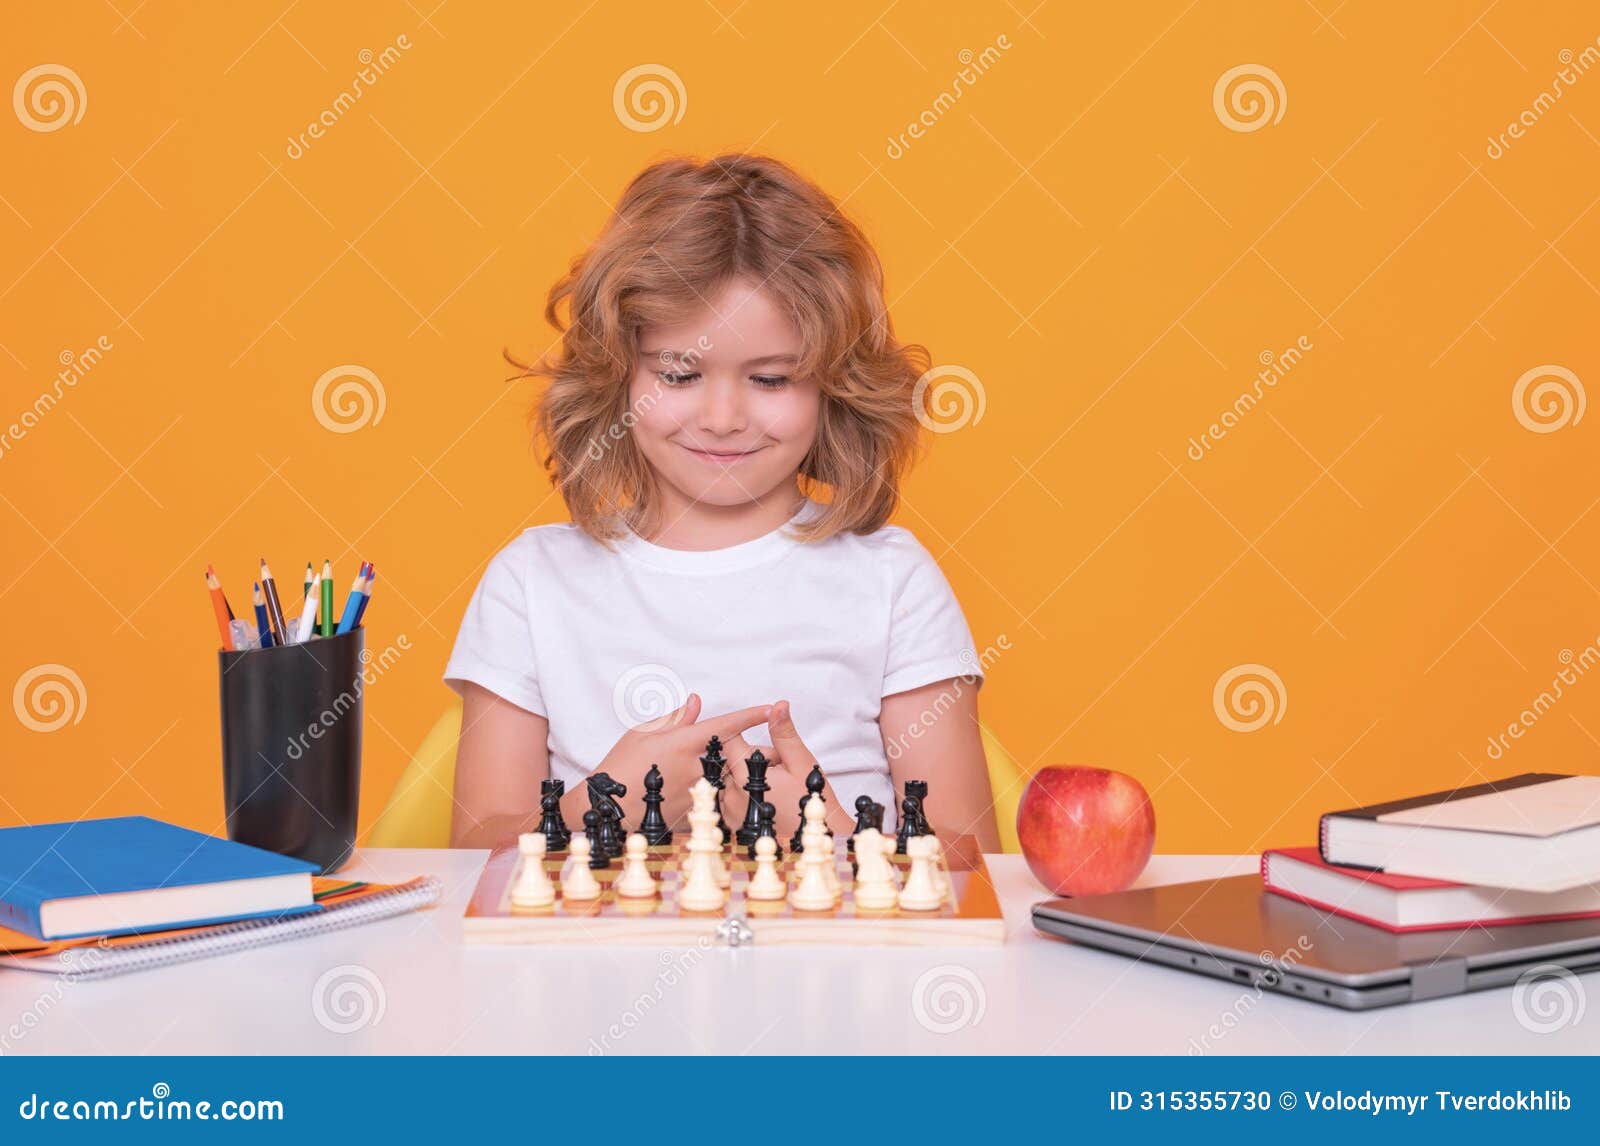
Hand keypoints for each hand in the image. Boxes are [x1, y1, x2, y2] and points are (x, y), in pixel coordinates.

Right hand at [581, 694, 772, 827]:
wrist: (607, 808)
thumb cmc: (620, 765)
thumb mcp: (643, 734)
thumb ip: (675, 719)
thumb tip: (697, 702)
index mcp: (684, 742)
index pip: (726, 725)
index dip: (750, 715)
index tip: (770, 708)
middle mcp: (696, 766)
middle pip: (736, 755)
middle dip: (754, 752)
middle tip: (771, 751)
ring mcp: (696, 791)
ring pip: (729, 778)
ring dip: (741, 775)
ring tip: (749, 775)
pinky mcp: (693, 810)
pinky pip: (713, 798)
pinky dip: (720, 794)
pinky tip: (720, 797)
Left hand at [724, 700, 854, 839]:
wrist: (816, 837)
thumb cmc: (810, 801)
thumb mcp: (801, 762)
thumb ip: (784, 733)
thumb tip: (778, 706)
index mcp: (746, 777)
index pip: (728, 741)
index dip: (747, 737)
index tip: (766, 746)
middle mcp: (731, 796)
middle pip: (729, 760)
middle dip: (751, 758)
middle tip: (778, 771)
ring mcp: (729, 813)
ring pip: (729, 778)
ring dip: (747, 776)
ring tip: (775, 788)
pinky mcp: (732, 824)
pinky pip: (729, 798)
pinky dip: (744, 793)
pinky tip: (766, 801)